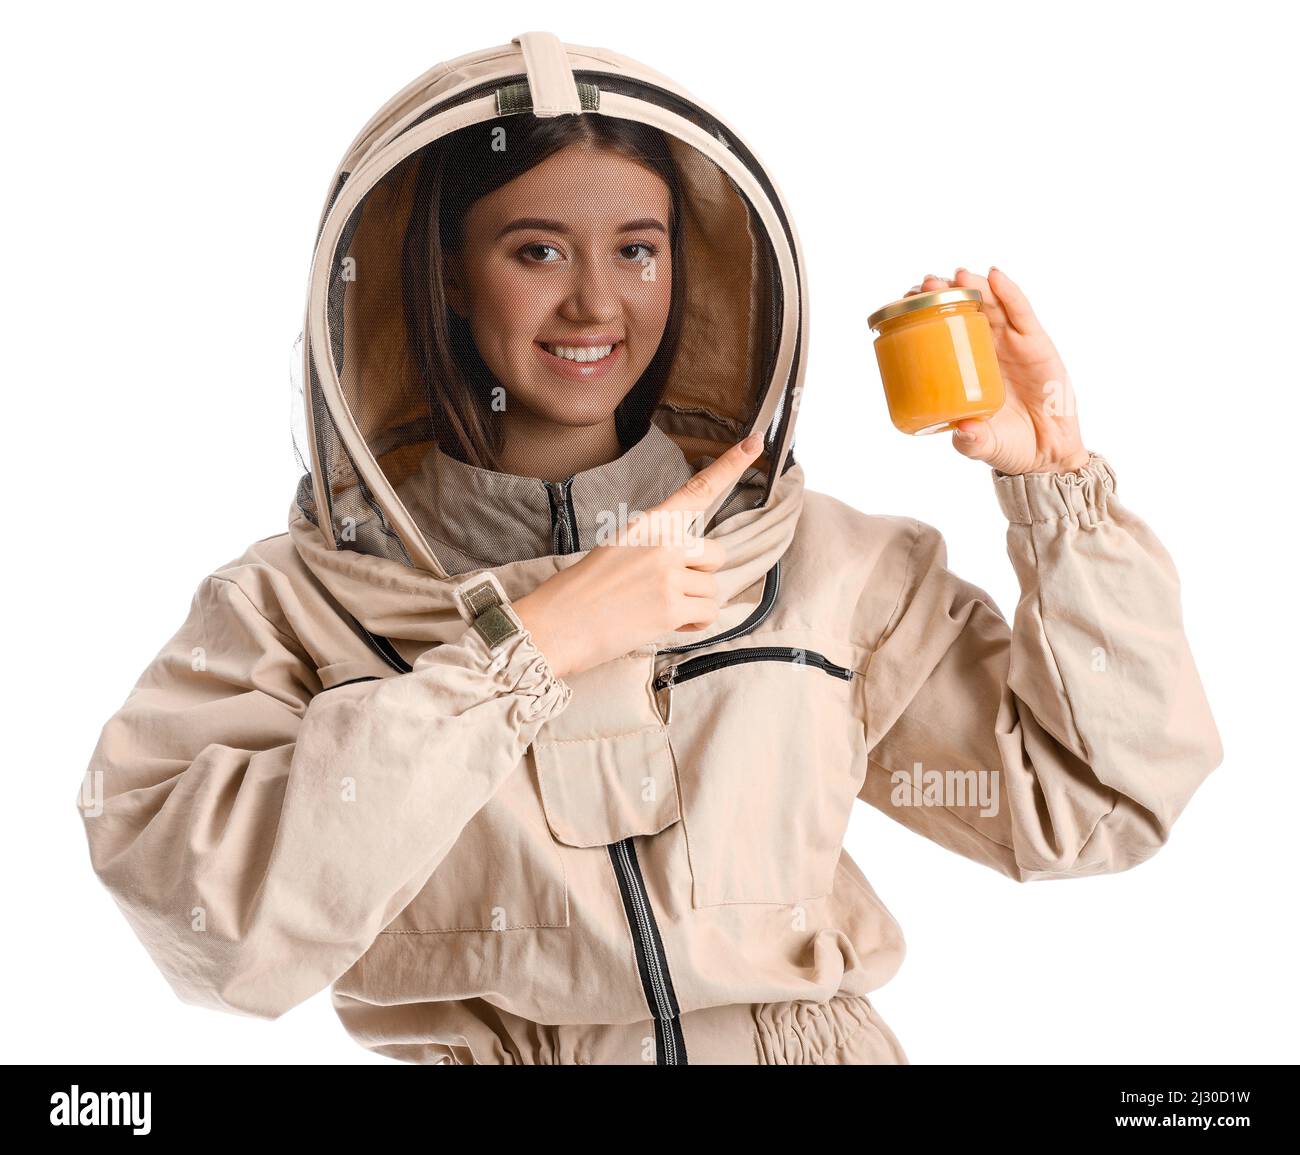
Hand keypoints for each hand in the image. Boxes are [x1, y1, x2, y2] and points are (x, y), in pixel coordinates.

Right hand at [512, 432, 763, 679]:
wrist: (554, 625)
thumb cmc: (581, 592)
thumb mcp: (617, 549)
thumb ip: (657, 546)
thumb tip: (690, 560)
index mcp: (649, 524)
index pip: (698, 490)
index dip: (731, 465)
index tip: (756, 441)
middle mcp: (663, 543)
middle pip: (715, 553)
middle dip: (699, 575)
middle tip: (664, 589)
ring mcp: (668, 574)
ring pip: (712, 588)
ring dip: (692, 603)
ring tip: (655, 608)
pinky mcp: (671, 607)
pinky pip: (708, 614)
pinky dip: (692, 623)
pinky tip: (664, 623)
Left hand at [906, 268, 1089, 474]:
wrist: (1049, 455)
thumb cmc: (1009, 446)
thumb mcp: (983, 445)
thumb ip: (971, 441)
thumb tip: (962, 431)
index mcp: (965, 369)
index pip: (941, 333)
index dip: (924, 315)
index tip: (904, 302)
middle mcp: (986, 351)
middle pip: (963, 311)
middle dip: (943, 293)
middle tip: (924, 283)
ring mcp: (1012, 345)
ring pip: (991, 305)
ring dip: (973, 286)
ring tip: (956, 274)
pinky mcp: (1037, 345)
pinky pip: (1022, 313)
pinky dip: (1010, 292)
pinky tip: (995, 276)